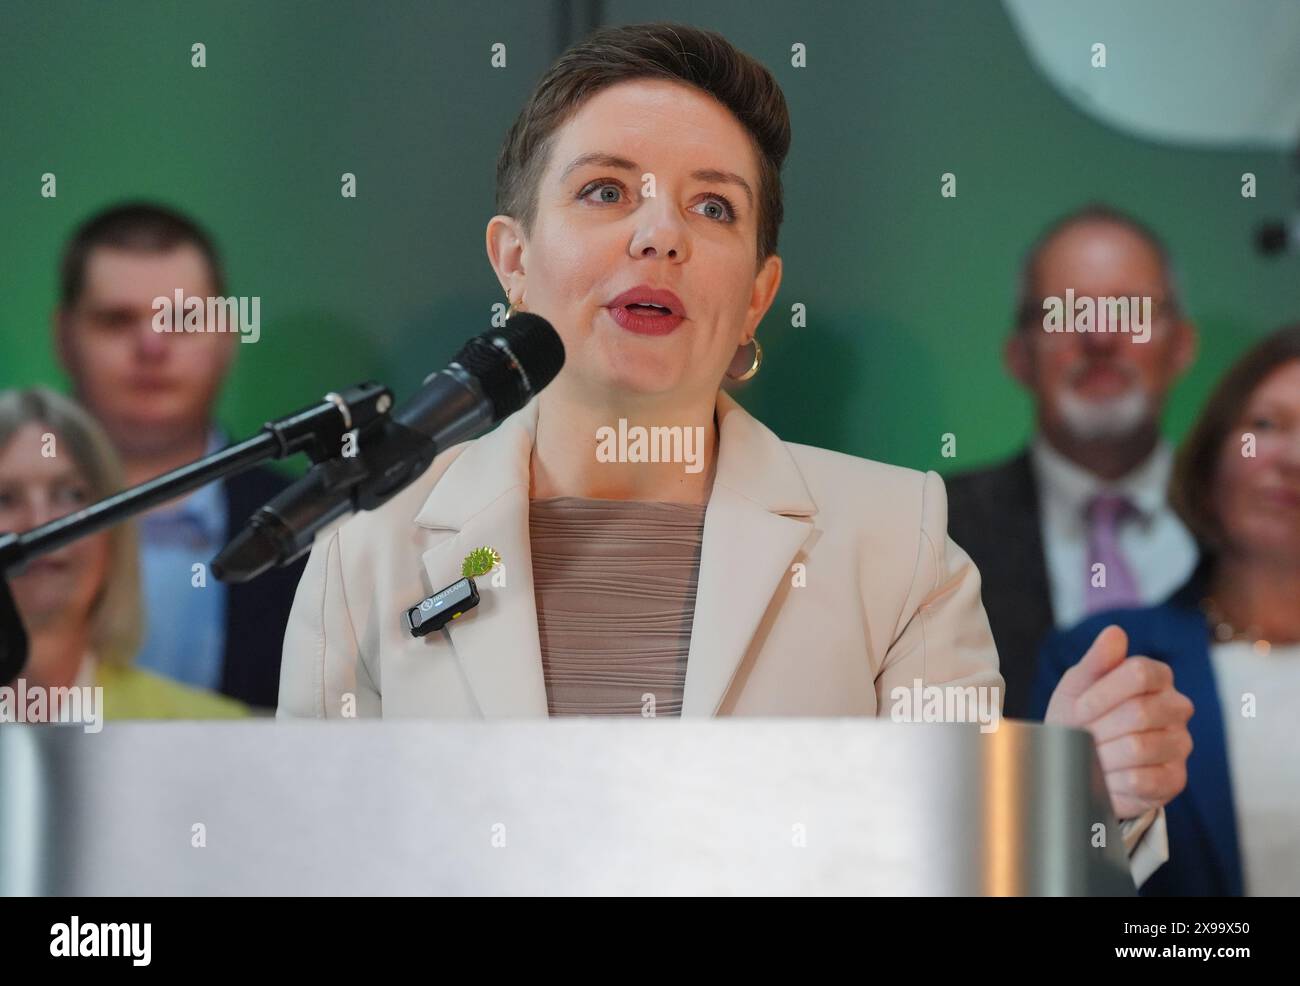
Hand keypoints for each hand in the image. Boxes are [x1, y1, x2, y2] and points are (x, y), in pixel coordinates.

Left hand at [1044, 624, 1193, 819]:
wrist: (1077, 762)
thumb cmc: (1079, 717)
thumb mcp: (1078, 685)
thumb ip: (1096, 660)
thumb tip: (1115, 633)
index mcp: (1157, 677)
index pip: (1140, 672)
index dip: (1102, 693)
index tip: (1078, 708)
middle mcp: (1177, 707)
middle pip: (1140, 711)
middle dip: (1097, 727)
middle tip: (1079, 735)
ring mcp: (1180, 744)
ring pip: (1140, 747)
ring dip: (1101, 754)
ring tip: (1089, 755)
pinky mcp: (1175, 778)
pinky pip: (1143, 779)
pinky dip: (1112, 779)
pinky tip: (1103, 776)